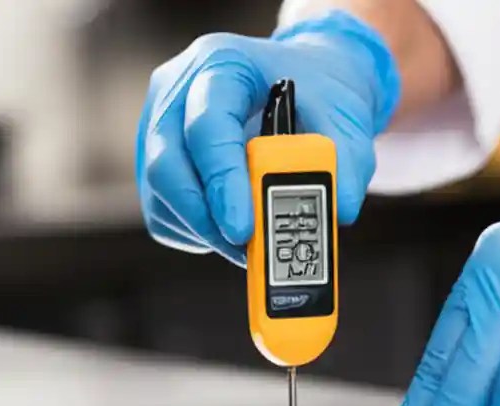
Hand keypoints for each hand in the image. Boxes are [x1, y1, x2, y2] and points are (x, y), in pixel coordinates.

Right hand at [135, 11, 399, 265]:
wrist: (304, 88)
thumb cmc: (316, 96)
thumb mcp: (346, 118)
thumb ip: (345, 162)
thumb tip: (337, 210)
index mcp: (221, 64)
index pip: (207, 124)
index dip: (222, 179)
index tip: (244, 226)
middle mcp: (176, 92)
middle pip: (167, 164)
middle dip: (206, 218)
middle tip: (247, 248)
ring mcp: (157, 129)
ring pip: (162, 195)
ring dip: (206, 232)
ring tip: (254, 242)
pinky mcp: (154, 164)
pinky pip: (163, 214)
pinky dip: (199, 234)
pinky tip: (234, 227)